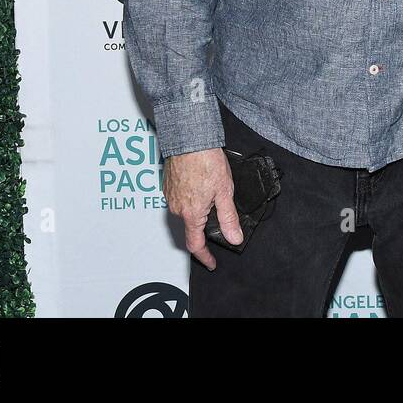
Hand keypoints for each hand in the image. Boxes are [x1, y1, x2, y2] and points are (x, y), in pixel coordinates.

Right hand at [164, 147, 240, 269]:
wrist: (189, 139)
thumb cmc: (207, 161)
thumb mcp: (225, 191)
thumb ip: (228, 218)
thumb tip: (235, 238)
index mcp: (191, 213)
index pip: (195, 244)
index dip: (204, 257)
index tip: (211, 263)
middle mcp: (176, 208)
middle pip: (191, 226)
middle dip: (205, 223)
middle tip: (219, 207)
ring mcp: (170, 197)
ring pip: (186, 211)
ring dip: (198, 208)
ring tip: (211, 189)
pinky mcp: (167, 186)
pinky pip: (180, 199)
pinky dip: (191, 197)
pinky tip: (200, 183)